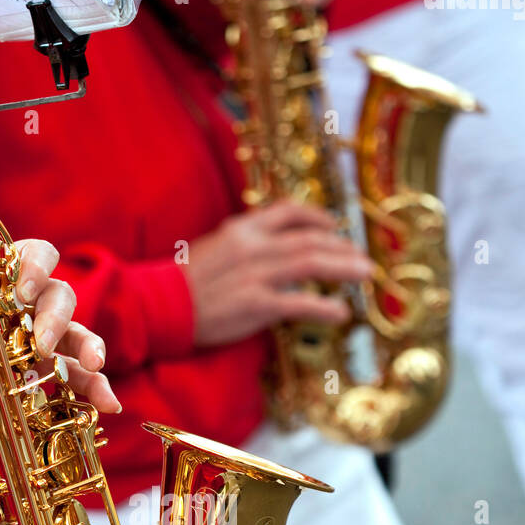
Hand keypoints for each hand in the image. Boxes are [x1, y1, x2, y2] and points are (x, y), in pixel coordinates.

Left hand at [0, 238, 120, 412]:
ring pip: (77, 335)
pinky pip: (77, 377)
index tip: (23, 290)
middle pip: (60, 297)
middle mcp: (31, 300)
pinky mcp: (41, 369)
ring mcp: (40, 336)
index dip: (37, 268)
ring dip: (89, 349)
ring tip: (94, 366)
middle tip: (41, 342)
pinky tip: (109, 405)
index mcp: (6, 270)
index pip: (37, 255)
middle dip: (56, 319)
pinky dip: (95, 390)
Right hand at [186, 201, 374, 348]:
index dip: (318, 217)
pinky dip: (325, 307)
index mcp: (242, 229)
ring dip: (344, 268)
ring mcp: (256, 275)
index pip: (289, 211)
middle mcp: (254, 246)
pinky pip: (299, 303)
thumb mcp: (215, 248)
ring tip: (364, 275)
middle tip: (363, 258)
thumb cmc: (183, 282)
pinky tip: (341, 312)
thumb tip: (272, 249)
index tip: (335, 226)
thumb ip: (245, 244)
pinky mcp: (256, 304)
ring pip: (312, 264)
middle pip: (310, 240)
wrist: (159, 305)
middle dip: (342, 248)